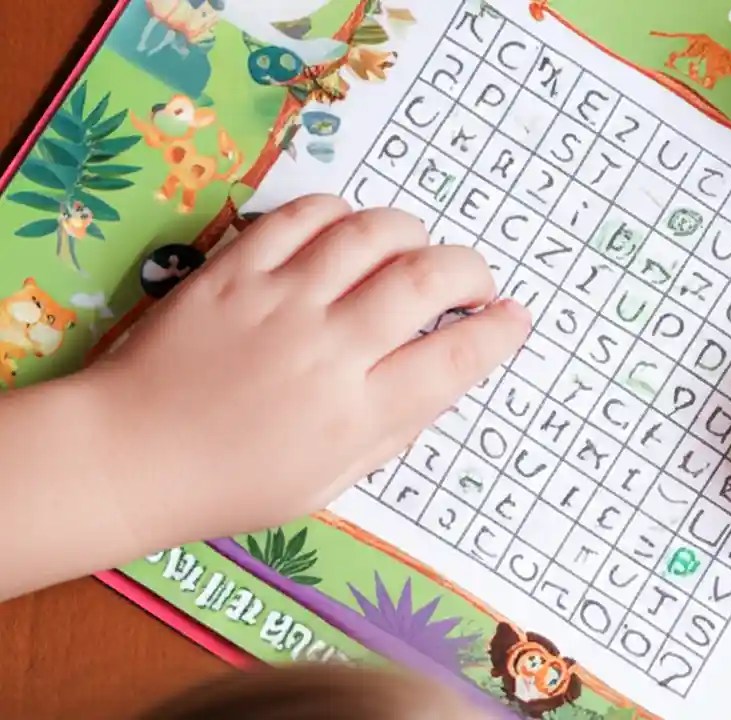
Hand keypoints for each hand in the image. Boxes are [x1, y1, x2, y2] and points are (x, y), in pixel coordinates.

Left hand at [88, 194, 529, 547]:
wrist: (128, 457)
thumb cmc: (232, 483)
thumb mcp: (330, 482)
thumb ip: (392, 428)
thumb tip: (444, 376)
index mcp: (357, 414)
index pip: (456, 357)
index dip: (499, 331)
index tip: (513, 319)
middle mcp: (328, 350)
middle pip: (427, 279)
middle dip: (471, 271)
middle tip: (473, 282)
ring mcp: (280, 302)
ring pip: (373, 233)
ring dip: (412, 234)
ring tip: (414, 252)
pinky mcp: (235, 269)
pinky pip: (304, 216)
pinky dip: (341, 215)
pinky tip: (348, 235)